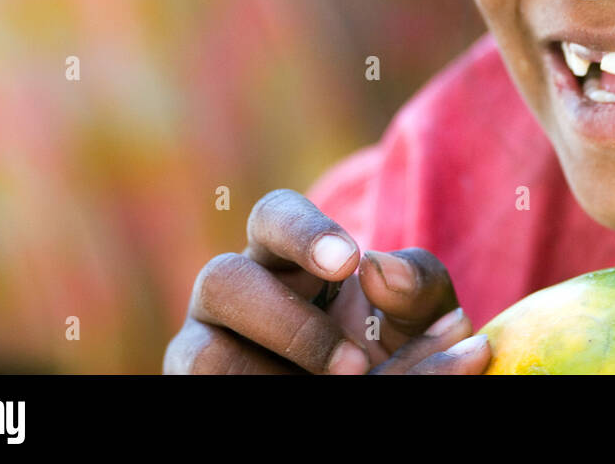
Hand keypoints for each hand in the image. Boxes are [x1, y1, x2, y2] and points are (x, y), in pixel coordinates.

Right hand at [163, 189, 491, 373]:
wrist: (372, 385)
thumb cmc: (389, 340)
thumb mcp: (420, 313)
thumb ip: (418, 285)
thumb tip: (381, 269)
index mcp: (281, 253)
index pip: (272, 216)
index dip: (303, 232)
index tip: (349, 260)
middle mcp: (231, 292)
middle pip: (222, 278)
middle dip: (291, 326)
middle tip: (355, 364)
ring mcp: (203, 346)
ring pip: (201, 353)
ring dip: (268, 378)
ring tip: (337, 389)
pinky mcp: (194, 388)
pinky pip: (204, 392)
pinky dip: (259, 394)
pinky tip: (305, 398)